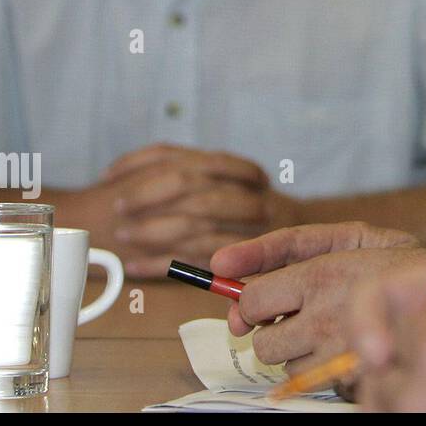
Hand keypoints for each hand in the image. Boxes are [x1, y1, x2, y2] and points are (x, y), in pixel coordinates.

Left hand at [98, 144, 303, 278]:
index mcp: (238, 171)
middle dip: (148, 197)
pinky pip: (198, 263)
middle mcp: (247, 194)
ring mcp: (249, 226)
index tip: (111, 175)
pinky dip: (161, 266)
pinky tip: (135, 267)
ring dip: (152, 232)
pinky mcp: (246, 262)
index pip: (188, 158)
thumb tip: (127, 173)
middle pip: (192, 188)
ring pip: (194, 226)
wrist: (314, 243)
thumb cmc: (259, 215)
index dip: (143, 164)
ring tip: (122, 238)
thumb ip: (198, 174)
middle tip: (119, 208)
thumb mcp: (235, 182)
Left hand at [210, 222, 425, 375]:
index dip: (251, 305)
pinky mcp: (356, 377)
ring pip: (288, 367)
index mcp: (319, 276)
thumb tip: (219, 264)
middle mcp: (326, 316)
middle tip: (299, 318)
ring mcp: (341, 352)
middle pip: (262, 345)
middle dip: (274, 332)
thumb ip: (278, 247)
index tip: (265, 303)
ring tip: (331, 329)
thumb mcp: (342, 235)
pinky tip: (347, 346)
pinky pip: (317, 381)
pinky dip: (325, 368)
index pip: (251, 303)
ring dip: (301, 351)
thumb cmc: (392, 259)